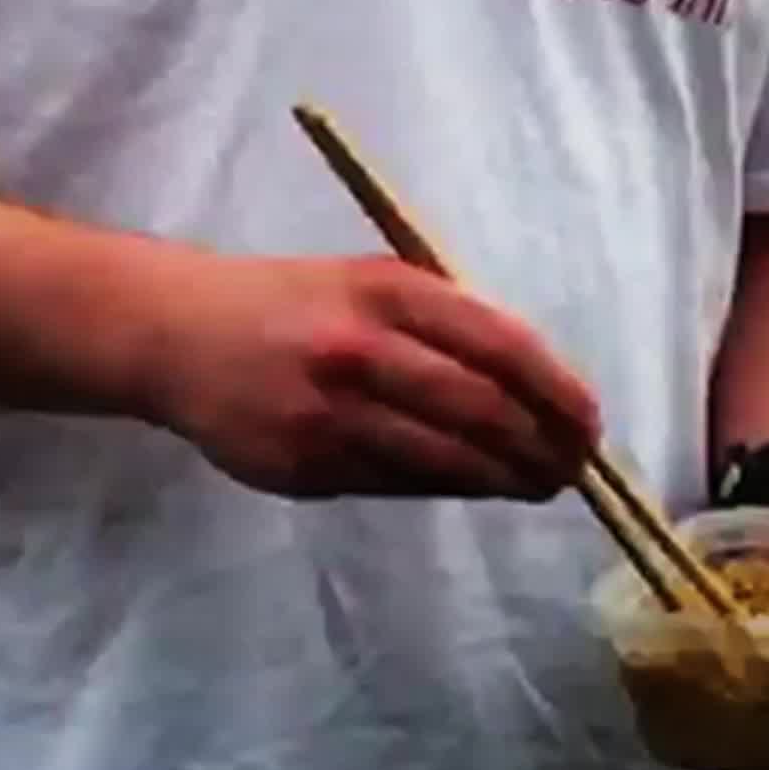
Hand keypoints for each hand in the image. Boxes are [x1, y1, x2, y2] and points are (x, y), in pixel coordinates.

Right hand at [131, 251, 601, 501]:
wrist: (178, 334)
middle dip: (542, 447)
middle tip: (574, 467)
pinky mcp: (304, 465)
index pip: (502, 345)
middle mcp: (361, 350)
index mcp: (389, 290)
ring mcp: (330, 414)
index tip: (590, 421)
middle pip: (481, 411)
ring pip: (444, 460)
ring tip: (538, 484)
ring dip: (504, 479)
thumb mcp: (371, 283)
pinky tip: (474, 484)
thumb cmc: (294, 303)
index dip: (558, 390)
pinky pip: (397, 483)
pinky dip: (447, 486)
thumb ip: (445, 323)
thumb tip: (536, 390)